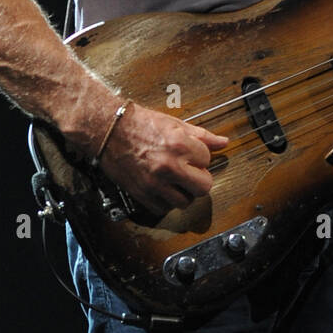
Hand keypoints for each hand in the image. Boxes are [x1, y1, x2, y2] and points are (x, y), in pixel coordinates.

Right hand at [98, 102, 229, 213]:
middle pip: (203, 187)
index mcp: (179, 145)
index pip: (207, 160)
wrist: (110, 131)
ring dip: (184, 192)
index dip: (201, 157)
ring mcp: (155, 183)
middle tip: (191, 171)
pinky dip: (165, 201)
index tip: (194, 155)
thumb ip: (202, 136)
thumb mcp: (175, 124)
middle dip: (200, 179)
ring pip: (185, 202)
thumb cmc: (140, 124)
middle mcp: (169, 166)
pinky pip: (163, 208)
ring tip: (177, 180)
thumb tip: (223, 142)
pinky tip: (163, 187)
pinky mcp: (142, 194)